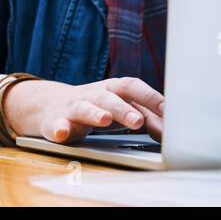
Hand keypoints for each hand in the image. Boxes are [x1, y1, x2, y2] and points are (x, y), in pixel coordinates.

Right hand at [1, 77, 164, 143]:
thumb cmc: (96, 108)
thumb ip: (146, 118)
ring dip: (94, 113)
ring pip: (83, 108)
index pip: (131, 87)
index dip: (149, 97)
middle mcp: (92, 95)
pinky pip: (56, 125)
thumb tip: (171, 133)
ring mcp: (72, 108)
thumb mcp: (121, 109)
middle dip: (122, 109)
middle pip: (108, 98)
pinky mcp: (55, 122)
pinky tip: (62, 132)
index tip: (167, 110)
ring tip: (103, 120)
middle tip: (137, 121)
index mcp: (111, 89)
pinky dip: (59, 128)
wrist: (49, 105)